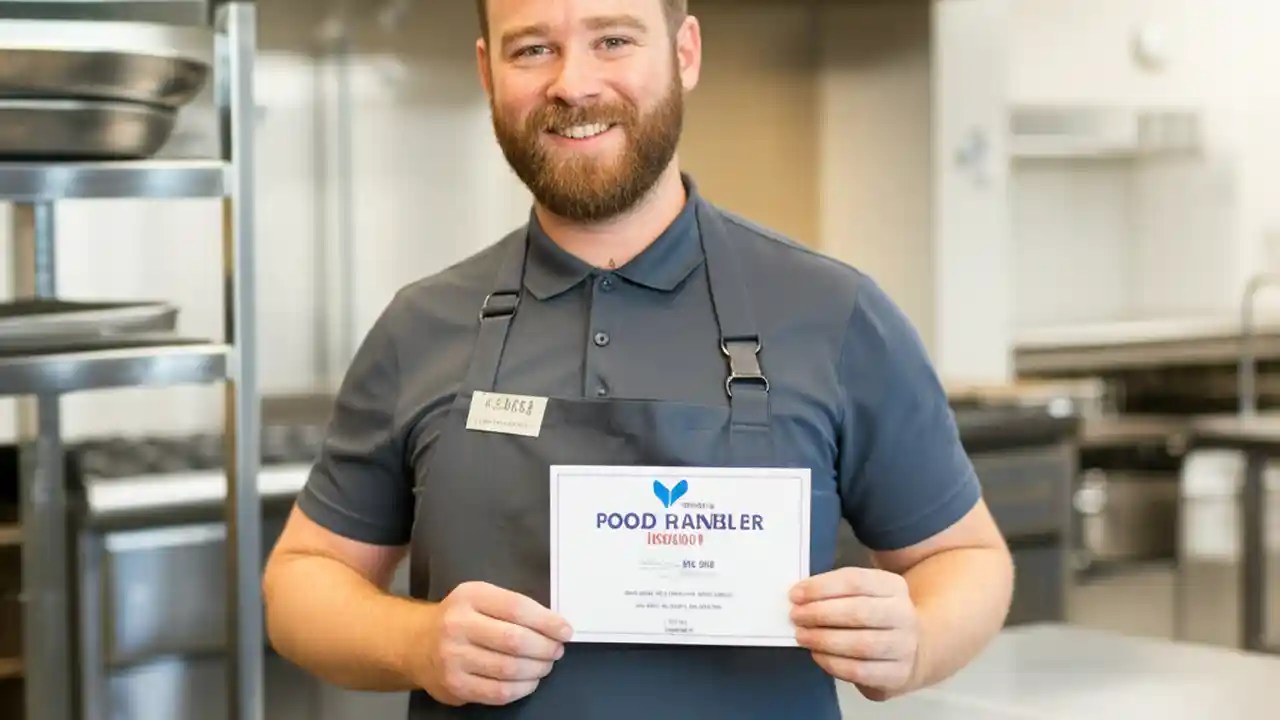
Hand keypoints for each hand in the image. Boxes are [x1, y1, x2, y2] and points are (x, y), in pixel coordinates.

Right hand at [411, 581, 572, 706]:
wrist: (417, 643)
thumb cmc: (460, 618)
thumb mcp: (480, 598)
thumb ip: (512, 607)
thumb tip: (554, 626)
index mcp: (470, 596)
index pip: (518, 608)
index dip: (547, 622)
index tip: (565, 630)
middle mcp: (457, 625)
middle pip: (515, 640)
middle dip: (545, 648)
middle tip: (556, 650)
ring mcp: (453, 657)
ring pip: (509, 669)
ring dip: (537, 669)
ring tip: (545, 665)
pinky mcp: (454, 685)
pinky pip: (498, 692)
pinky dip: (522, 688)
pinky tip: (529, 681)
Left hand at [789, 567, 919, 700]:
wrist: (911, 650)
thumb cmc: (874, 617)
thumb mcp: (865, 594)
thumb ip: (836, 591)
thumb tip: (799, 597)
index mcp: (893, 586)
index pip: (855, 581)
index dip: (822, 587)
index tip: (795, 594)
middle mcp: (903, 615)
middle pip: (858, 612)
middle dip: (820, 614)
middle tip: (796, 616)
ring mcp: (903, 646)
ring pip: (860, 644)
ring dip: (824, 640)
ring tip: (802, 636)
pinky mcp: (897, 674)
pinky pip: (860, 670)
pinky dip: (832, 663)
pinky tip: (817, 655)